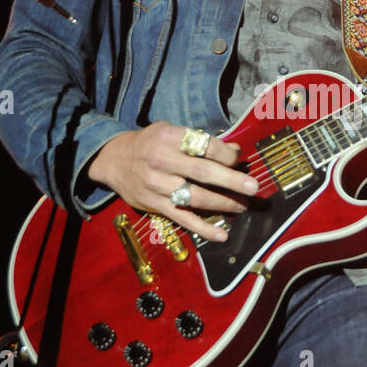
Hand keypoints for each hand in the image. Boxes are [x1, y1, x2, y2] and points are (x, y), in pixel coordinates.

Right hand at [87, 122, 258, 241]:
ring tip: (242, 206)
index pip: (205, 146)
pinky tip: (222, 235)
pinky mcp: (155, 205)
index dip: (227, 154)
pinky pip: (183, 218)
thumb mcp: (170, 131)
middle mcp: (162, 161)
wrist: (113, 160)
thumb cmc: (149, 143)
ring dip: (223, 203)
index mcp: (169, 138)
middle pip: (203, 172)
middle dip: (232, 181)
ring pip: (196, 197)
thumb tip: (234, 150)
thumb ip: (200, 141)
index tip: (238, 159)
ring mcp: (158, 185)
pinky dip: (203, 228)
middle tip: (253, 187)